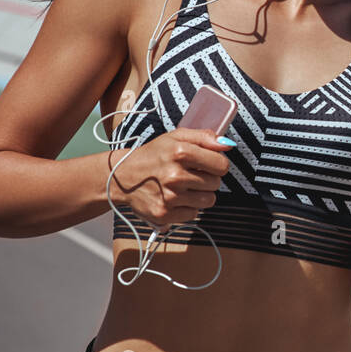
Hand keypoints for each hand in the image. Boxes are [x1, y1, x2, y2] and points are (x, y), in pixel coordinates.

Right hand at [109, 128, 232, 230]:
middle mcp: (175, 176)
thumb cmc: (153, 156)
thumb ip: (204, 137)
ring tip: (184, 187)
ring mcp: (169, 197)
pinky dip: (187, 208)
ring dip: (200, 194)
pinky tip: (175, 198)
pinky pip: (193, 214)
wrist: (123, 177)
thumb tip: (227, 145)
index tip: (208, 165)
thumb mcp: (176, 137)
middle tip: (191, 175)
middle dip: (207, 179)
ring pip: (208, 201)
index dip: (218, 165)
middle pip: (216, 184)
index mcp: (180, 152)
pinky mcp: (164, 214)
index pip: (221, 165)